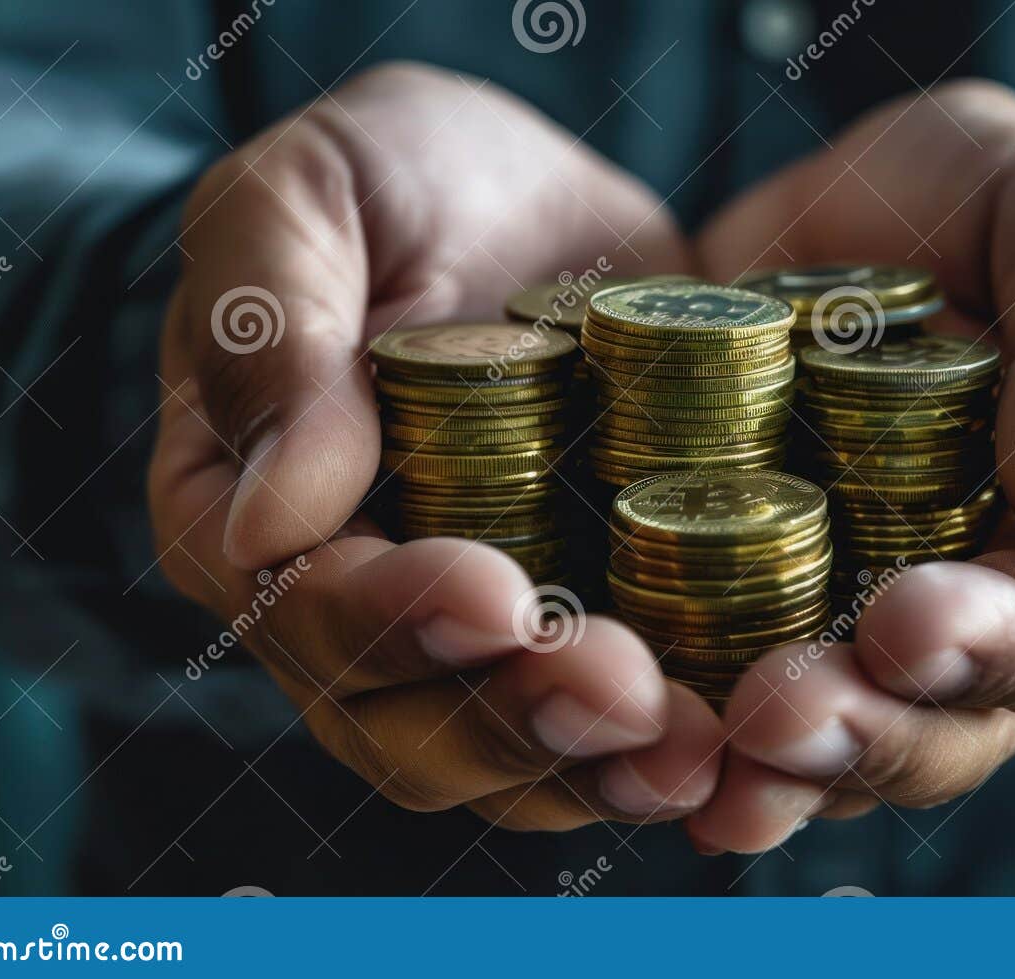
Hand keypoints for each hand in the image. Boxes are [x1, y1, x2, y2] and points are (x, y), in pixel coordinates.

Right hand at [148, 64, 722, 829]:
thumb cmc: (392, 177)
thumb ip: (268, 334)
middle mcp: (361, 614)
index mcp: (259, 521)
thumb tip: (273, 521)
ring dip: (606, 766)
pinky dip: (681, 743)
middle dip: (518, 717)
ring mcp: (483, 642)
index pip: (303, 607)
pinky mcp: (595, 630)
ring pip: (521, 757)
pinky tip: (755, 738)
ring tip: (702, 748)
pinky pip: (624, 726)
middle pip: (412, 723)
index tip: (493, 594)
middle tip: (625, 694)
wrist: (533, 199)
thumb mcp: (306, 198)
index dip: (393, 619)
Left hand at [687, 81, 1014, 850]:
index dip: (988, 641)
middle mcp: (967, 614)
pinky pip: (721, 698)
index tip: (908, 629)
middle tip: (779, 719)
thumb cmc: (982, 203)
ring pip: (834, 746)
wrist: (853, 208)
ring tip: (707, 774)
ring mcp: (849, 625)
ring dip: (774, 773)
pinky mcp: (744, 609)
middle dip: (865, 732)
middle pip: (939, 722)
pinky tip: (630, 755)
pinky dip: (688, 738)